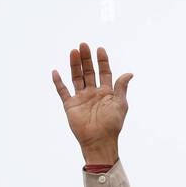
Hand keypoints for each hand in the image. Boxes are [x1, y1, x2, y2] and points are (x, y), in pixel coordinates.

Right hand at [51, 42, 132, 164]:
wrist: (99, 141)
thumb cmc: (112, 125)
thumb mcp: (120, 104)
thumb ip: (121, 88)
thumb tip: (129, 73)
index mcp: (106, 93)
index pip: (104, 72)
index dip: (102, 61)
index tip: (100, 49)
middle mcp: (93, 93)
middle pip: (89, 72)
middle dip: (86, 59)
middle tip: (84, 45)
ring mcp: (81, 98)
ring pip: (76, 77)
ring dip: (74, 65)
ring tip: (74, 51)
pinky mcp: (70, 106)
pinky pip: (62, 91)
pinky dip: (58, 82)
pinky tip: (56, 72)